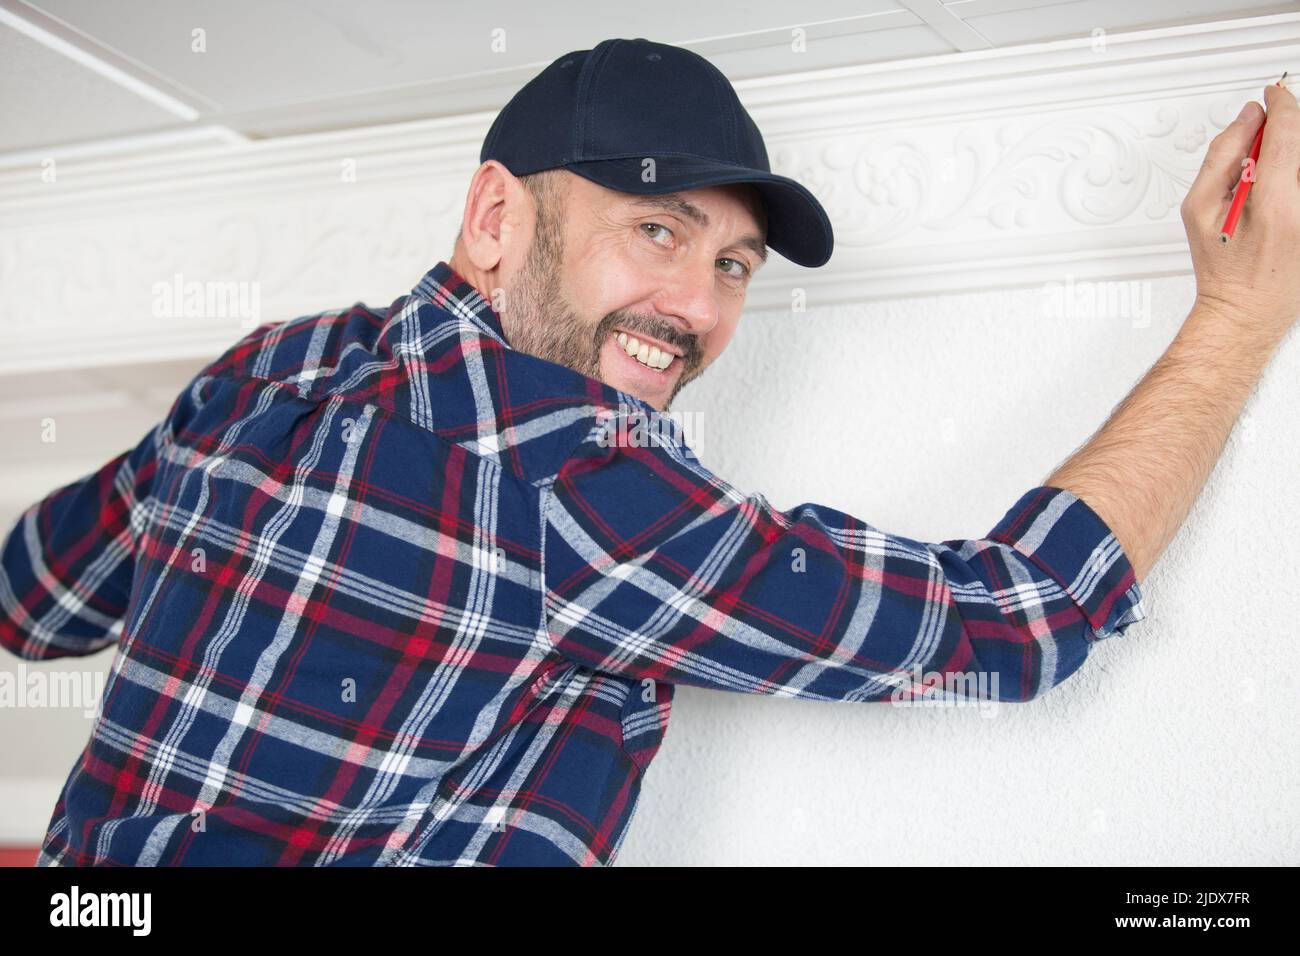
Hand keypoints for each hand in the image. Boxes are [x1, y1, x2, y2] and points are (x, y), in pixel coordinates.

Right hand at [1180, 83, 1299, 343]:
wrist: (1249, 310)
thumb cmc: (1223, 269)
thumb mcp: (1198, 210)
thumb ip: (1221, 156)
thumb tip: (1247, 119)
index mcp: (1275, 203)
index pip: (1288, 129)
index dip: (1281, 103)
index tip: (1274, 94)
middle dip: (1288, 128)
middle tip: (1264, 139)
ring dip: (1292, 155)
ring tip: (1269, 176)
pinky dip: (1294, 174)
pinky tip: (1280, 189)